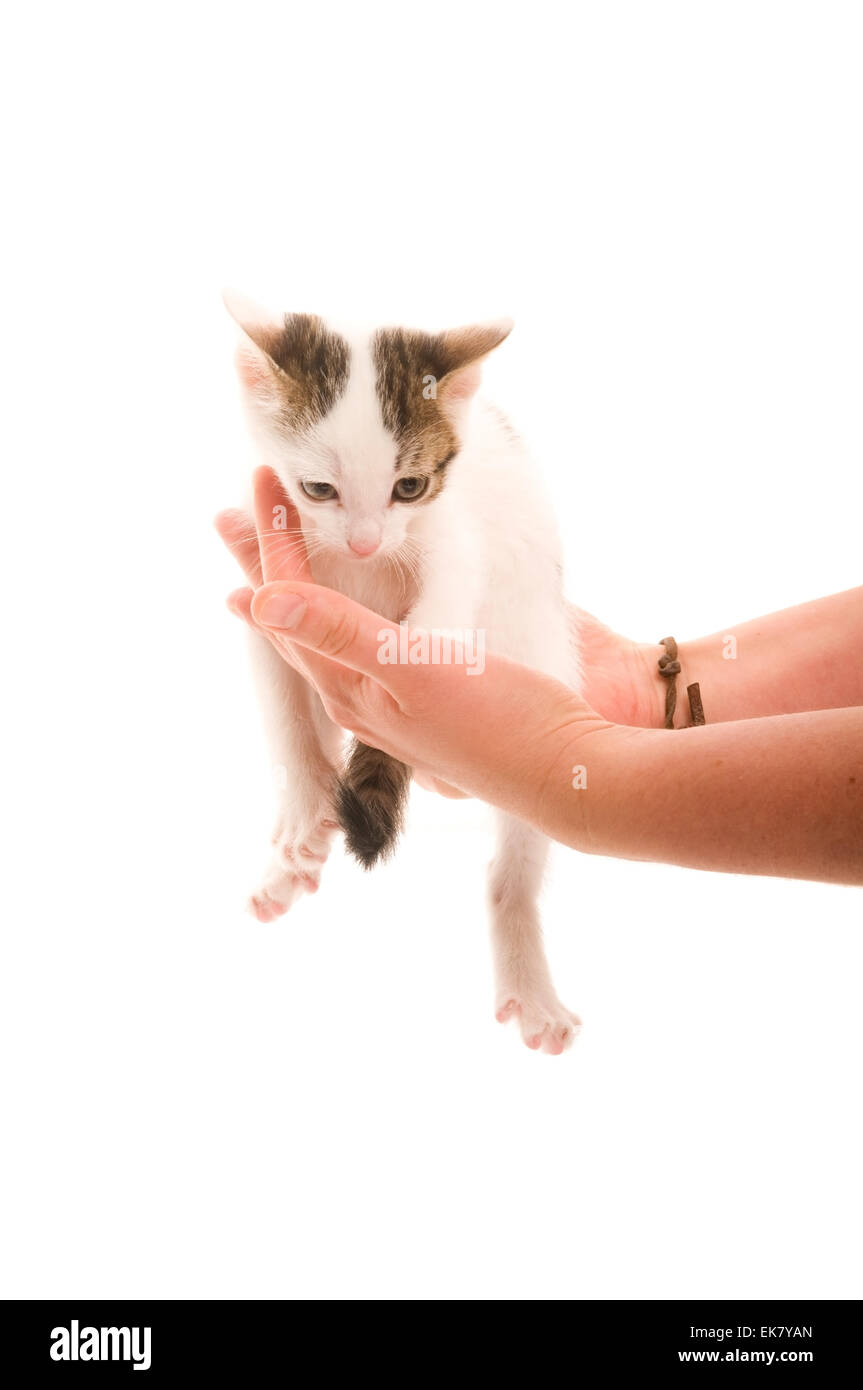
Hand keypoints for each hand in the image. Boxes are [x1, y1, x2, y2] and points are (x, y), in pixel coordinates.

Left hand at [216, 469, 610, 820]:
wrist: (569, 775)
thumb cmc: (503, 724)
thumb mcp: (419, 670)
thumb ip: (342, 634)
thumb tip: (263, 600)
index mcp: (350, 688)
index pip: (289, 604)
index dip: (272, 541)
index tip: (261, 481)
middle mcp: (359, 700)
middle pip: (291, 622)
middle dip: (261, 564)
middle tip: (228, 515)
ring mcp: (391, 706)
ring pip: (321, 638)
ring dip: (292, 591)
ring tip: (264, 566)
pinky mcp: (426, 704)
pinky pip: (357, 652)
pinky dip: (335, 618)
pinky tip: (346, 618)